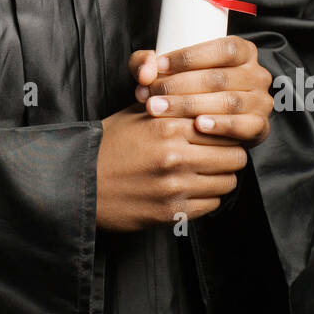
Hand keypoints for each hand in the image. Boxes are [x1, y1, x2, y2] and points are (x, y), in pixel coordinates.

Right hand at [95, 99, 248, 232]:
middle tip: (218, 154)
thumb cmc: (108, 145)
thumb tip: (204, 101)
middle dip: (229, 154)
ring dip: (220, 177)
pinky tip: (192, 189)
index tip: (221, 134)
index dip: (226, 130)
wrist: (79, 182)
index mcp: (168, 125)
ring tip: (205, 172)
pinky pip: (211, 205)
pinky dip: (207, 197)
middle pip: (234, 156)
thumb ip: (172, 106)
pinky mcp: (171, 212)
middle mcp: (175, 155)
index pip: (224, 126)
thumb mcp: (136, 114)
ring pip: (227, 182)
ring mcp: (175, 186)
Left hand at [131, 36, 273, 148]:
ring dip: (192, 106)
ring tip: (162, 110)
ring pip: (229, 102)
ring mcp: (262, 101)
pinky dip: (222, 126)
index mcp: (242, 51)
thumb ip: (145, 63)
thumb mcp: (164, 70)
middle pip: (220, 78)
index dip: (190, 56)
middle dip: (180, 86)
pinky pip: (245, 126)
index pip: (222, 48)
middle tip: (150, 95)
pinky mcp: (260, 127)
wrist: (199, 123)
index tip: (158, 65)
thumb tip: (145, 71)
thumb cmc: (182, 88)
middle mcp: (257, 74)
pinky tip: (198, 125)